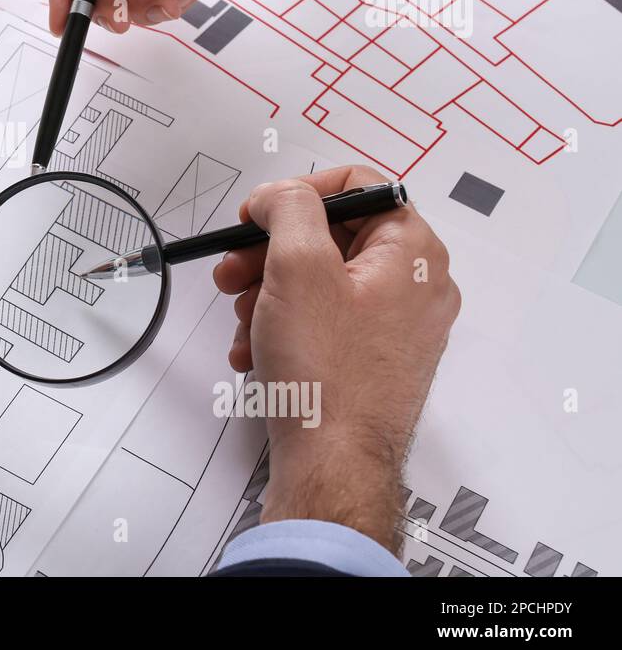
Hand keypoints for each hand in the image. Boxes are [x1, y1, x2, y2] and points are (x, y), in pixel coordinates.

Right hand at [212, 167, 460, 551]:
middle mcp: (416, 285)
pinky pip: (326, 322)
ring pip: (323, 282)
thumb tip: (281, 195)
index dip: (297, 193)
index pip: (358, 187)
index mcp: (412, 252)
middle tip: (234, 269)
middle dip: (270, 251)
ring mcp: (398, 326)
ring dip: (269, 291)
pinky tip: (252, 347)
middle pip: (333, 238)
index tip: (257, 214)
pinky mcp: (376, 358)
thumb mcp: (297, 266)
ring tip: (240, 317)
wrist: (333, 462)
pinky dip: (285, 325)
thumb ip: (289, 209)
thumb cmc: (326, 372)